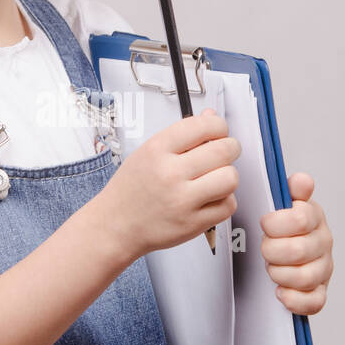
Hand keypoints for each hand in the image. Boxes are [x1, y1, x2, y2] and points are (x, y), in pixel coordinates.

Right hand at [95, 109, 240, 261]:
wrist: (114, 226)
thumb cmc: (130, 190)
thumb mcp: (147, 153)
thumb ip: (180, 135)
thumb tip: (211, 118)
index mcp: (157, 150)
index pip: (204, 126)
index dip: (219, 126)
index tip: (219, 131)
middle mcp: (170, 173)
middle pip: (224, 151)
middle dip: (230, 148)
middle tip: (226, 152)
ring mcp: (182, 200)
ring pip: (230, 178)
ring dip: (228, 176)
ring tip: (216, 178)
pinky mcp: (193, 224)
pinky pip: (228, 206)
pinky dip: (224, 200)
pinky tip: (211, 198)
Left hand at [258, 172, 332, 313]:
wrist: (285, 251)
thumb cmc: (282, 226)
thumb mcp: (284, 203)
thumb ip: (292, 190)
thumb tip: (301, 181)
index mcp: (314, 217)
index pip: (299, 220)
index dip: (274, 224)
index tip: (265, 224)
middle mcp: (323, 243)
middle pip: (297, 251)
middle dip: (271, 251)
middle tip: (265, 248)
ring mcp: (323, 269)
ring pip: (304, 277)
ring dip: (279, 273)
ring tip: (271, 267)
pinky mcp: (319, 292)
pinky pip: (314, 302)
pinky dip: (294, 299)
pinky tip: (280, 292)